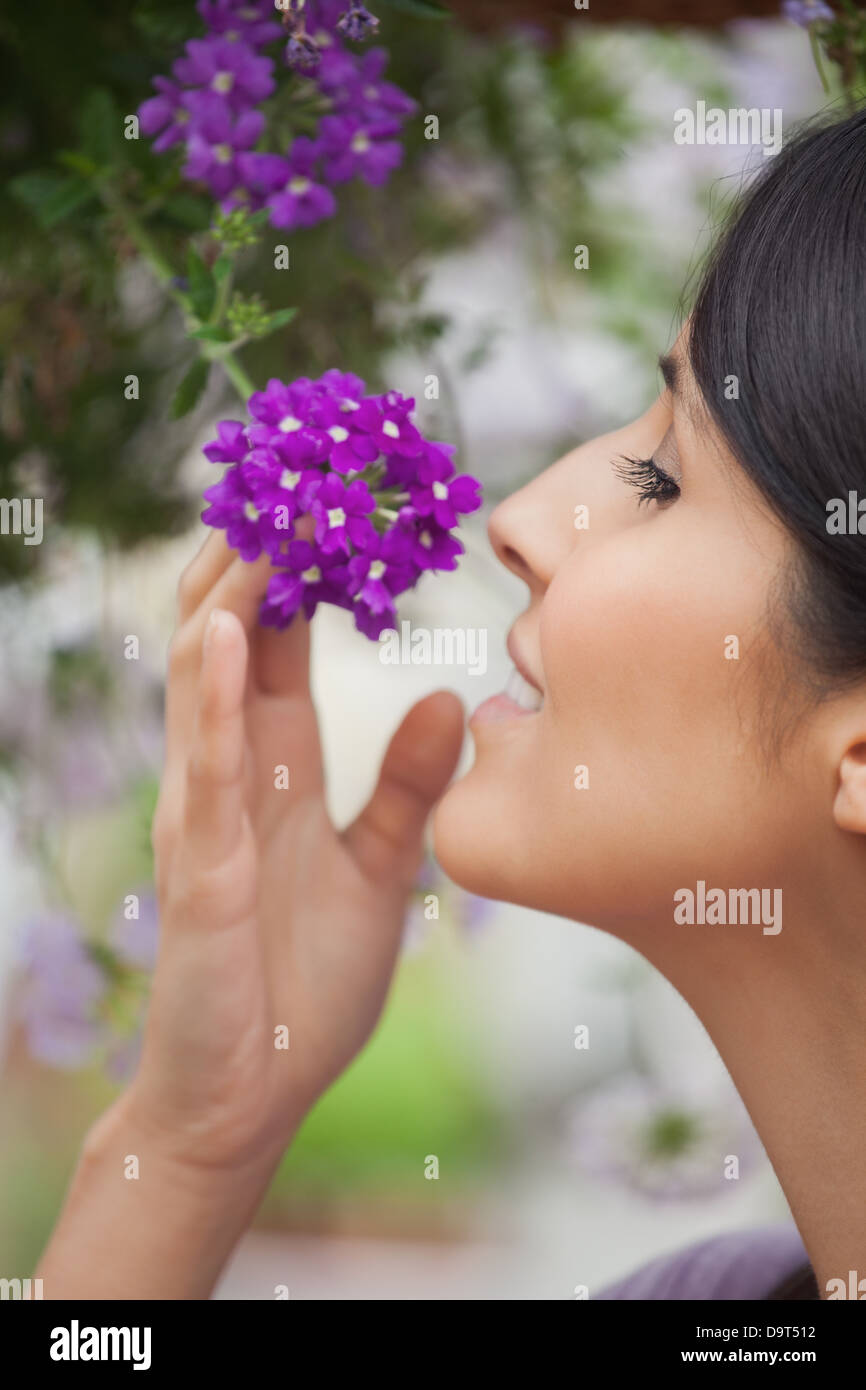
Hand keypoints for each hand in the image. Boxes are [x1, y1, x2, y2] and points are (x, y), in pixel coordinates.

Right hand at [123, 530, 463, 1176]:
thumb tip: (446, 702)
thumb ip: (406, 785)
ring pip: (205, 672)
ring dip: (236, 585)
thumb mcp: (380, 866)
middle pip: (235, 624)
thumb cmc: (303, 978)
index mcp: (273, 760)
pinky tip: (234, 628)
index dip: (306, 557)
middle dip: (265, 542)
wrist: (252, 1091)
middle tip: (308, 459)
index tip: (346, 485)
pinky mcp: (206, 865)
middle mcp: (231, 766)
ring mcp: (208, 808)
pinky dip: (217, 693)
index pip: (282, 633)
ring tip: (269, 505)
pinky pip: (208, 764)